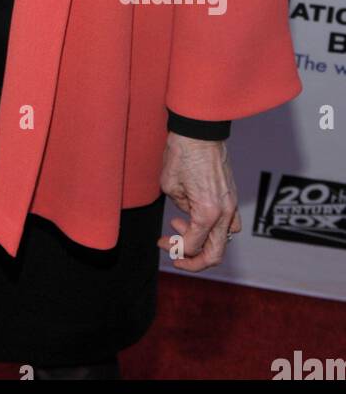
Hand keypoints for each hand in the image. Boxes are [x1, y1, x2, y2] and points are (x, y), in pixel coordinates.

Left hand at [157, 132, 241, 269]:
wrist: (200, 131)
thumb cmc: (182, 153)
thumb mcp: (170, 186)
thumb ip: (180, 209)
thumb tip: (186, 215)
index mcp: (208, 213)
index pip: (192, 245)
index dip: (174, 248)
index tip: (161, 242)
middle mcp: (224, 212)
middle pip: (215, 254)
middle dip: (193, 261)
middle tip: (175, 256)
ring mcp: (232, 205)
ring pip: (223, 240)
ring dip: (202, 242)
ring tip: (179, 225)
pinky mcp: (232, 197)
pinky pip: (228, 224)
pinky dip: (213, 228)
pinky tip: (194, 216)